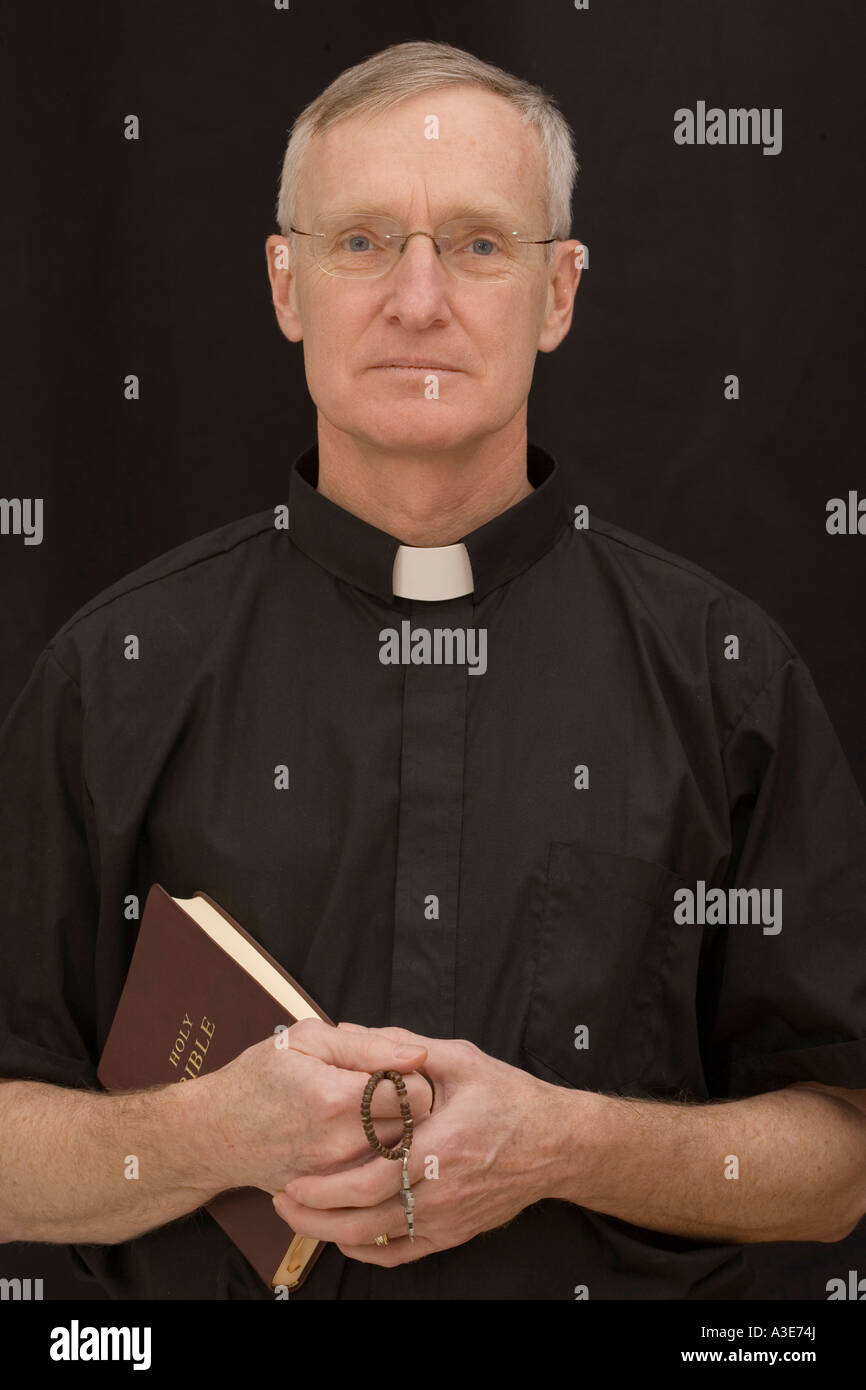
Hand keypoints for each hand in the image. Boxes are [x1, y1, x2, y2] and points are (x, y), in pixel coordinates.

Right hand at [194, 1021, 431, 1194]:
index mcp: (339, 1098)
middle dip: (412, 1108)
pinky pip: (375, 1179)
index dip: (415, 1078)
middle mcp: (342, 1143)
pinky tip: (356, 1140)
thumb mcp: (306, 1039)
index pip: (418, 1094)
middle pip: (416, 1128)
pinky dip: (376, 1160)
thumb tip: (417, 1053)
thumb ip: (367, 1045)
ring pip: (400, 1157)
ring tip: (372, 1115)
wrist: (213, 1133)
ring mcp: (336, 1176)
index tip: (397, 1071)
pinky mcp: (330, 1195)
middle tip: (389, 1092)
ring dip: (397, 1135)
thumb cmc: (259, 1077)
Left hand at [273, 1022, 570, 1264]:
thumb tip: (353, 1031)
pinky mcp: (453, 1233)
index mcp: (438, 1144)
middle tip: (282, 1199)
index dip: (327, 1183)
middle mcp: (440, 1188)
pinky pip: (401, 1253)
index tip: (293, 1173)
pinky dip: (367, 1250)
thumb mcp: (461, 1059)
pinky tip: (343, 1238)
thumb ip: (404, 1047)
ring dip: (332, 1233)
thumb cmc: (508, 1097)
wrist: (555, 1144)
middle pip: (364, 1216)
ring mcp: (447, 1217)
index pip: (371, 1176)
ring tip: (300, 1219)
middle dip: (315, 1212)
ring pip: (377, 1240)